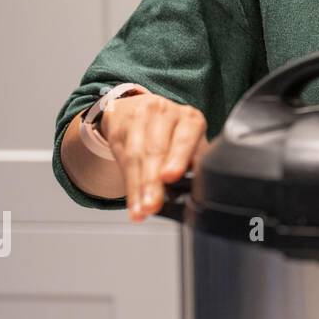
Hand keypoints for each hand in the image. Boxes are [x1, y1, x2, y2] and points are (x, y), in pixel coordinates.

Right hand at [99, 94, 209, 221]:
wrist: (136, 108)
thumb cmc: (170, 131)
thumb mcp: (189, 139)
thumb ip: (195, 160)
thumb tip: (200, 189)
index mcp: (189, 118)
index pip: (183, 138)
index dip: (177, 158)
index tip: (171, 177)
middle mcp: (164, 114)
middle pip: (156, 149)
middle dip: (153, 181)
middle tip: (153, 205)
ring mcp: (139, 120)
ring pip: (137, 157)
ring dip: (139, 188)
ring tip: (142, 210)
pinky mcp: (119, 130)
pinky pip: (123, 161)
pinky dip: (129, 187)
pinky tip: (133, 204)